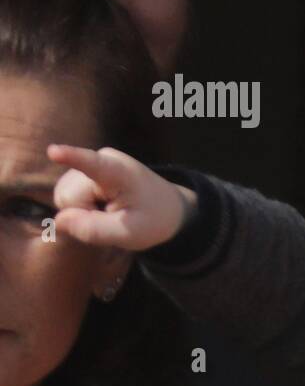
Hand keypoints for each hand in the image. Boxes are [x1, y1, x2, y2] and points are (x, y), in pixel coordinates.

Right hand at [46, 144, 196, 250]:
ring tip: (111, 211)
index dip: (70, 157)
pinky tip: (102, 207)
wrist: (168, 208)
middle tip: (113, 217)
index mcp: (119, 172)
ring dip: (84, 212)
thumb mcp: (129, 234)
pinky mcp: (83, 171)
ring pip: (64, 198)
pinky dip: (82, 208)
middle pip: (67, 197)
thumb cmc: (152, 220)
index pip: (91, 163)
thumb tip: (58, 220)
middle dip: (84, 215)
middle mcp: (101, 159)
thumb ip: (94, 230)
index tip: (53, 151)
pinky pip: (66, 197)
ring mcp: (91, 163)